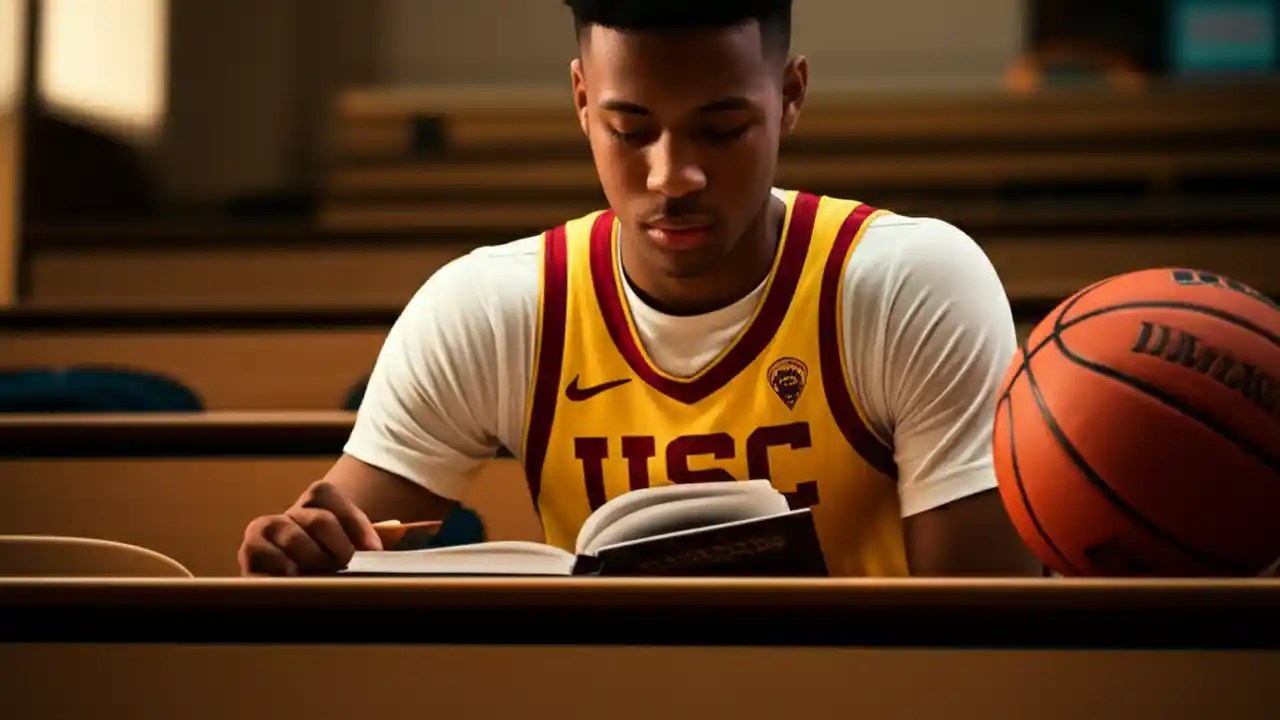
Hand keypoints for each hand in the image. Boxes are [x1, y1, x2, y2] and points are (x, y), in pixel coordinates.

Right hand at [238, 480, 382, 575]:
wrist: (288, 597)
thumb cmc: (326, 574)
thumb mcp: (348, 555)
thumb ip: (366, 545)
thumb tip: (390, 545)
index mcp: (310, 508)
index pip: (324, 494)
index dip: (353, 520)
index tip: (374, 550)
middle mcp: (287, 515)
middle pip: (318, 518)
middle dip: (339, 546)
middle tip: (346, 565)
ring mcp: (263, 532)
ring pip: (293, 535)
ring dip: (314, 558)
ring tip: (322, 575)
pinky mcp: (249, 555)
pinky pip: (266, 554)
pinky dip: (285, 567)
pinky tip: (296, 578)